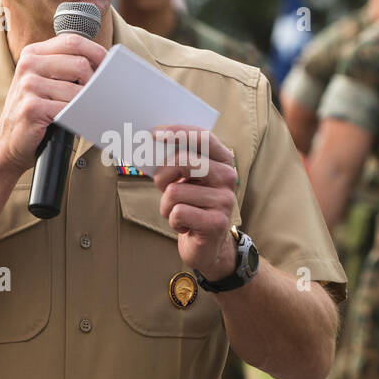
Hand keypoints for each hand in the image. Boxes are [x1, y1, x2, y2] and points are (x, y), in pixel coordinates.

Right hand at [0, 34, 106, 172]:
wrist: (8, 142)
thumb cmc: (32, 111)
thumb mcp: (44, 81)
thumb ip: (65, 67)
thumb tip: (101, 66)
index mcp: (33, 53)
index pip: (72, 41)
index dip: (96, 52)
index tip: (107, 66)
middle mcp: (28, 65)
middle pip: (79, 64)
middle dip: (94, 82)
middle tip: (97, 95)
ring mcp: (28, 85)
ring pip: (77, 90)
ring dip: (85, 104)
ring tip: (82, 111)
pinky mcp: (31, 107)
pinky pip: (68, 109)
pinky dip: (76, 117)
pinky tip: (72, 120)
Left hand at [151, 126, 238, 279]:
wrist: (208, 246)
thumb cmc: (192, 206)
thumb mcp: (186, 180)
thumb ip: (176, 163)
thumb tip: (150, 147)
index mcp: (223, 161)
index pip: (202, 137)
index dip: (178, 132)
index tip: (155, 134)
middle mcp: (228, 177)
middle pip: (185, 161)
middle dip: (163, 174)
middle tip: (161, 186)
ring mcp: (224, 200)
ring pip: (175, 191)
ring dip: (166, 205)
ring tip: (176, 212)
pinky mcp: (216, 223)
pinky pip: (177, 212)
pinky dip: (172, 220)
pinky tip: (184, 225)